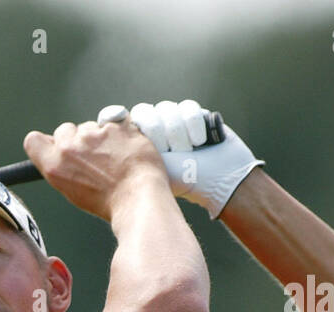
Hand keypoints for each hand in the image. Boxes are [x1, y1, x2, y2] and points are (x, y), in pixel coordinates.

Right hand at [23, 114, 170, 221]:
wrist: (138, 197)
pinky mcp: (116, 125)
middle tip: (94, 156)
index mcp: (55, 166)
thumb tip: (62, 154)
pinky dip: (122, 133)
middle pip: (65, 129)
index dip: (47, 142)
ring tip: (116, 157)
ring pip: (91, 126)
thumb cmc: (109, 201)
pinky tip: (128, 150)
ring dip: (101, 136)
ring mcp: (93, 134)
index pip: (33, 141)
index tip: (58, 146)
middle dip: (77, 138)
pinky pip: (116, 122)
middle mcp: (70, 147)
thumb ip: (63, 168)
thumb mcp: (74, 191)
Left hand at [129, 100, 263, 218]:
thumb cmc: (183, 182)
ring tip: (188, 151)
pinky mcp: (194, 115)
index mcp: (139, 144)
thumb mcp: (151, 169)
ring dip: (178, 132)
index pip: (128, 120)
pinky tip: (200, 141)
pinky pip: (187, 107)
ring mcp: (174, 122)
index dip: (140, 127)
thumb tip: (113, 133)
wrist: (220, 181)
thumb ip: (133, 150)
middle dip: (160, 132)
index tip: (148, 143)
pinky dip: (194, 124)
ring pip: (166, 108)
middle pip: (145, 112)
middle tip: (171, 152)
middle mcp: (155, 131)